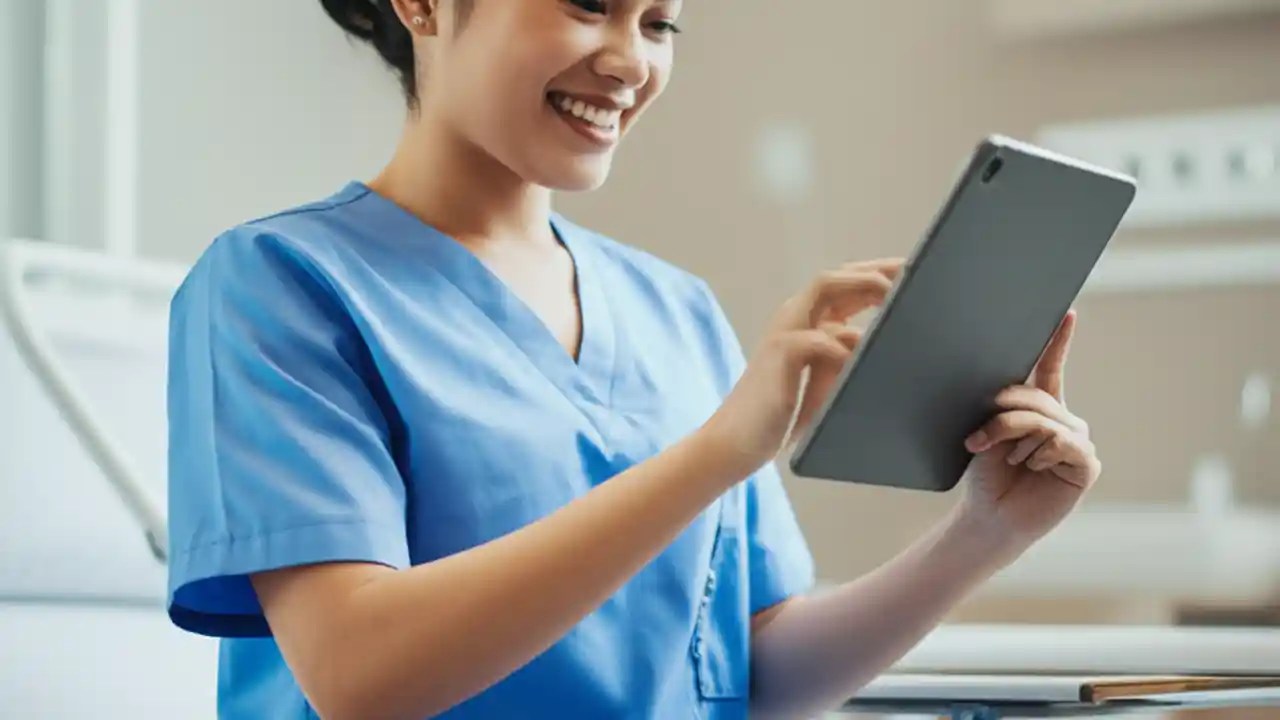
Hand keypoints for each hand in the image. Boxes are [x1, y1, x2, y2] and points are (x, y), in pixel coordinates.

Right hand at [703, 258, 905, 474]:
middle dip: (877, 270)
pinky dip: (843, 347)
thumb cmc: (784, 415)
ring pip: (824, 287)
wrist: (738, 441)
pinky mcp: (778, 354)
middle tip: (912, 273)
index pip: (845, 285)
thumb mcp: (828, 382)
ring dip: (861, 285)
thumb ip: (851, 358)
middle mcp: (794, 318)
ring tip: (892, 295)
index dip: (879, 276)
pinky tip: (861, 361)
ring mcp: (784, 331)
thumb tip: (893, 344)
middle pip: (838, 275)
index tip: (913, 275)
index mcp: (807, 323)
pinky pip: (817, 338)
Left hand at [957, 310, 1100, 549]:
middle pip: (1036, 399)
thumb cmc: (986, 474)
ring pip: (1044, 420)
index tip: (1067, 313)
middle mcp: (1063, 420)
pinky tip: (1034, 469)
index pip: (1050, 369)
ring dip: (1014, 440)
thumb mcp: (988, 432)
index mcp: (1039, 408)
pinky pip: (1062, 443)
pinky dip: (1039, 456)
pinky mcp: (1086, 464)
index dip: (1059, 342)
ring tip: (1007, 461)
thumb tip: (1008, 393)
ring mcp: (1077, 441)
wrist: (989, 515)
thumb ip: (1004, 408)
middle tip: (978, 440)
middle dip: (1003, 416)